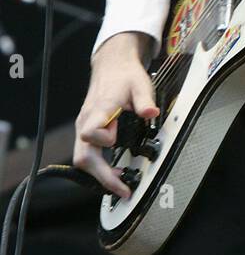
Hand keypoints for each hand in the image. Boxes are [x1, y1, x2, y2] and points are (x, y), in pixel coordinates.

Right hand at [73, 33, 158, 199]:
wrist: (112, 66)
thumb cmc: (125, 76)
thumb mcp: (140, 84)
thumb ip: (145, 100)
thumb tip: (151, 113)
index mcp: (99, 109)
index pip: (91, 132)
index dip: (104, 140)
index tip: (117, 140)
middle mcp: (87, 121)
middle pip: (83, 157)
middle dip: (102, 176)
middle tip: (122, 188)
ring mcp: (85, 127)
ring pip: (82, 159)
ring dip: (100, 174)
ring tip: (120, 183)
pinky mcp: (87, 130)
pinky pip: (86, 154)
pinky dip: (98, 167)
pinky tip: (113, 171)